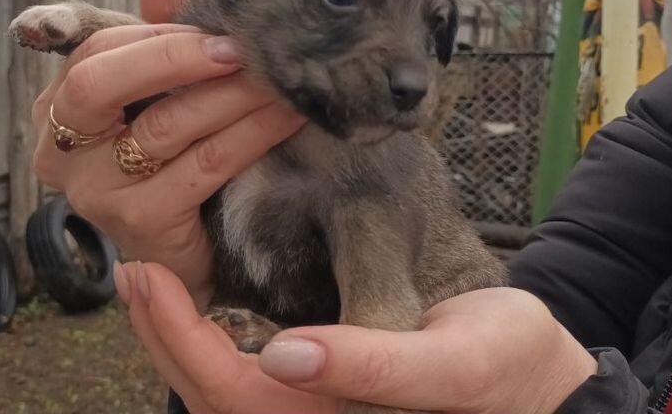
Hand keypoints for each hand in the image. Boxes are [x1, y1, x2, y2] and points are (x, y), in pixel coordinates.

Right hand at [30, 0, 305, 305]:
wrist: (192, 249)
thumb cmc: (172, 157)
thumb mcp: (161, 88)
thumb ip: (158, 26)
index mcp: (58, 105)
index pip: (95, 49)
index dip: (158, 34)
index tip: (219, 28)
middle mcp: (59, 148)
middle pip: (101, 82)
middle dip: (176, 56)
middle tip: (240, 47)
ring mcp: (94, 190)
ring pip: (168, 124)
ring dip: (235, 94)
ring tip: (282, 76)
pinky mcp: (138, 223)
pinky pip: (204, 165)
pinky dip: (252, 134)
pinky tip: (288, 117)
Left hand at [117, 262, 597, 413]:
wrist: (537, 376)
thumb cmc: (509, 368)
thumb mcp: (455, 362)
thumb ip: (373, 366)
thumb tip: (280, 356)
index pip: (234, 398)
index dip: (183, 343)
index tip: (152, 277)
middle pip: (215, 397)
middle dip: (165, 337)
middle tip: (134, 271)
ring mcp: (319, 410)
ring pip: (225, 389)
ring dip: (180, 336)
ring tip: (150, 282)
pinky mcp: (327, 390)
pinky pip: (250, 372)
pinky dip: (213, 337)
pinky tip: (201, 304)